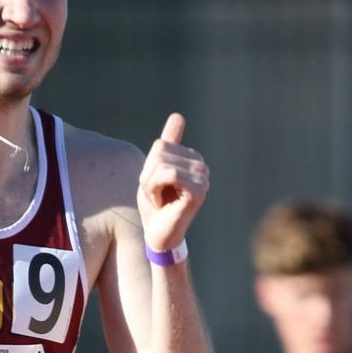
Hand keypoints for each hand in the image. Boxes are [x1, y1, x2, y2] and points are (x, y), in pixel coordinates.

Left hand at [138, 113, 209, 252]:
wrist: (158, 237)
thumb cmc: (156, 205)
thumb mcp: (155, 170)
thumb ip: (167, 144)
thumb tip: (178, 115)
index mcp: (193, 158)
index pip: (161, 145)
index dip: (149, 167)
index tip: (157, 186)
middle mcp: (201, 165)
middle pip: (160, 153)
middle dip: (149, 176)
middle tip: (157, 196)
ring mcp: (202, 178)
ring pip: (162, 165)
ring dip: (151, 185)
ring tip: (160, 200)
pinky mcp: (198, 190)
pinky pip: (168, 174)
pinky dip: (156, 190)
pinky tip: (163, 204)